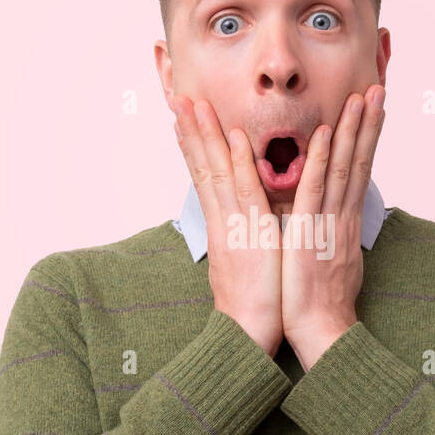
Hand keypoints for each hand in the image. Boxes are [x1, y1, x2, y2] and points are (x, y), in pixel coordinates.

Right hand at [172, 95, 282, 356]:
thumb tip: (241, 225)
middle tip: (180, 98)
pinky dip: (240, 163)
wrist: (248, 335)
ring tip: (196, 104)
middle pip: (203, 167)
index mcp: (222, 227)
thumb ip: (241, 238)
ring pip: (218, 172)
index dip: (194, 147)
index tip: (186, 120)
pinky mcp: (251, 235)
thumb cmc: (254, 304)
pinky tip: (235, 137)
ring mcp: (234, 226)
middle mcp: (222, 221)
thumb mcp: (244, 263)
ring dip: (207, 136)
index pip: (204, 178)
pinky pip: (246, 192)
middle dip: (191, 132)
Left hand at [281, 84, 385, 370]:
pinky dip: (322, 161)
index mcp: (344, 224)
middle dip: (369, 123)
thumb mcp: (331, 261)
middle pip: (359, 162)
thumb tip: (337, 223)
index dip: (367, 138)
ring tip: (361, 97)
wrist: (322, 333)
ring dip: (352, 130)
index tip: (373, 109)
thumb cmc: (320, 304)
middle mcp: (343, 218)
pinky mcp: (311, 234)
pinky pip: (316, 190)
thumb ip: (333, 236)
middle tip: (377, 88)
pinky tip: (327, 135)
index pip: (359, 172)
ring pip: (343, 168)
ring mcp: (329, 224)